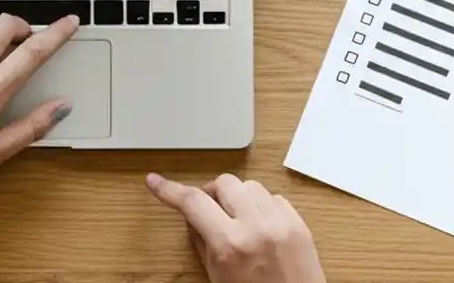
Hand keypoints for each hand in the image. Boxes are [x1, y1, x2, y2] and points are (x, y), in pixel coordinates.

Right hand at [147, 173, 325, 282]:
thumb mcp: (216, 275)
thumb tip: (191, 215)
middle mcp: (256, 227)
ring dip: (239, 197)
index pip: (193, 203)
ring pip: (250, 185)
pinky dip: (262, 206)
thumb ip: (201, 241)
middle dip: (212, 193)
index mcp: (230, 245)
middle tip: (210, 210)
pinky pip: (274, 197)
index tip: (155, 181)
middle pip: (224, 183)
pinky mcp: (299, 224)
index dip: (169, 189)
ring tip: (239, 219)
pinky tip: (260, 225)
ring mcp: (281, 223)